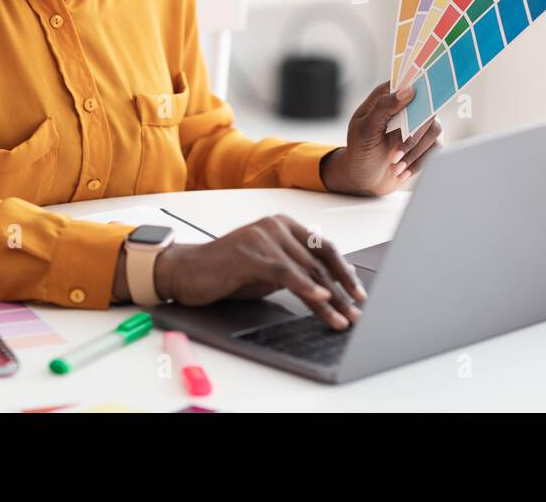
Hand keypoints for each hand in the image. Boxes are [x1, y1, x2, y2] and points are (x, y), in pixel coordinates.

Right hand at [155, 215, 365, 329]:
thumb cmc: (227, 271)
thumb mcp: (268, 270)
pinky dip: (305, 287)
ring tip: (342, 319)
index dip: (344, 273)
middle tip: (357, 313)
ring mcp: (263, 237)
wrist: (186, 270)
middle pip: (319, 261)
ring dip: (329, 299)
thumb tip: (328, 289)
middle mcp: (276, 226)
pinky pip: (284, 272)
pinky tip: (320, 300)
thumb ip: (294, 270)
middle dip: (342, 291)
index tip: (358, 294)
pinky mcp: (250, 253)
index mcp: (284, 225)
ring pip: (306, 270)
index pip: (324, 248)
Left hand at [320, 80, 443, 196]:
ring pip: (434, 129)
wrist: (365, 179)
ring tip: (394, 166)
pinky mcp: (427, 142)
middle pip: (426, 108)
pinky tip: (402, 171)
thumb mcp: (366, 129)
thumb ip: (384, 107)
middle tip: (395, 154)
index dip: (418, 89)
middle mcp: (406, 107)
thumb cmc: (361, 151)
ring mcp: (418, 124)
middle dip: (412, 135)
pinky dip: (419, 161)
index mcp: (386, 97)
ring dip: (415, 151)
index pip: (407, 83)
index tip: (417, 105)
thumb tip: (408, 90)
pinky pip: (436, 147)